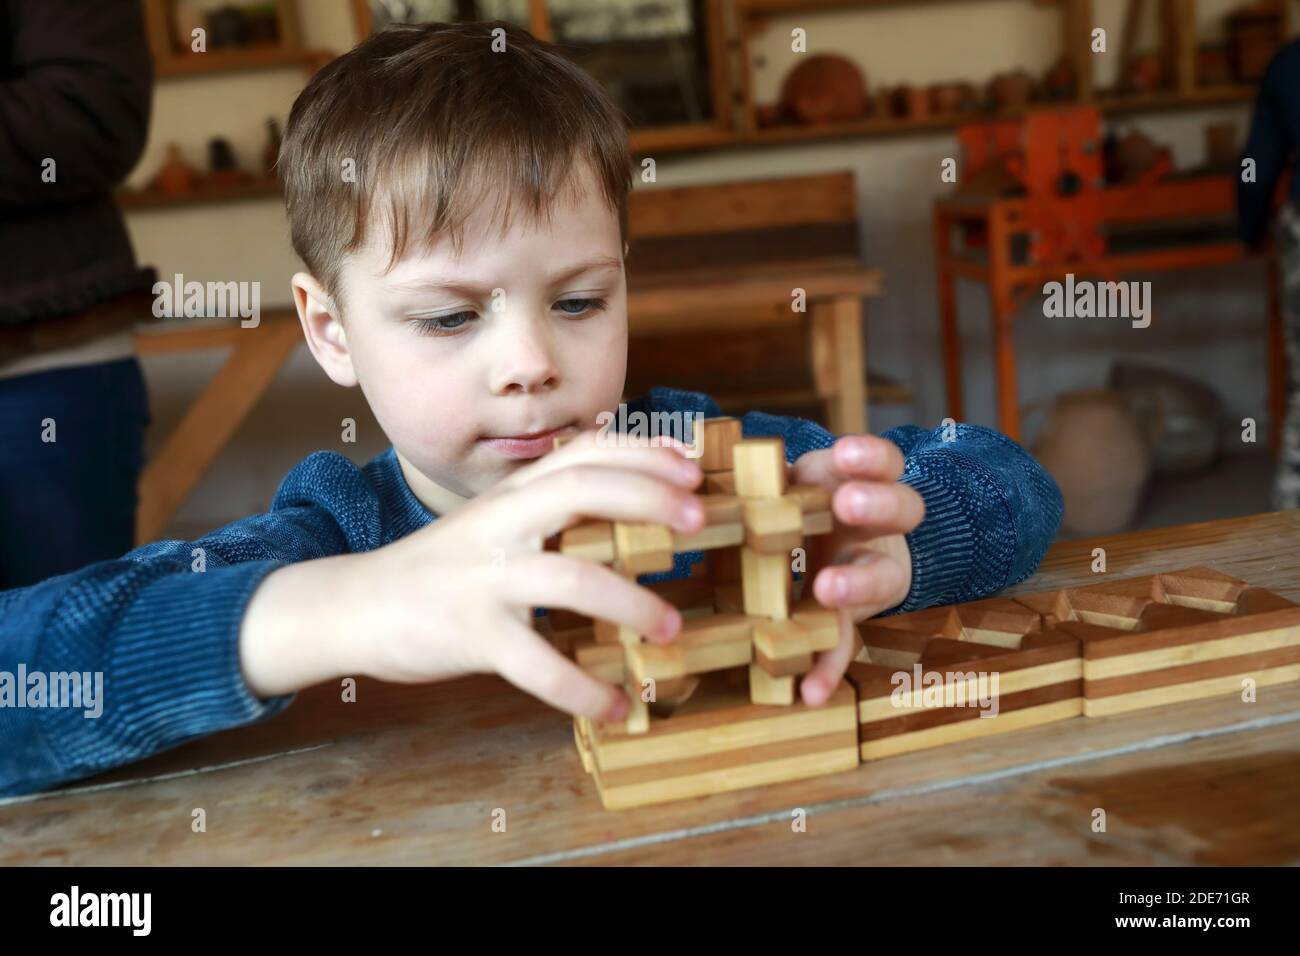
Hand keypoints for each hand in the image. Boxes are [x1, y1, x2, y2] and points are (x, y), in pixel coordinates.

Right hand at [239, 430, 705, 722]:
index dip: (643, 453)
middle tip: (702, 520)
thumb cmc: (442, 566)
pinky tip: (616, 708)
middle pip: (582, 489)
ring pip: (569, 578)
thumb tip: (627, 497)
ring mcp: (485, 577)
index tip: (692, 466)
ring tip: (672, 628)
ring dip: (631, 602)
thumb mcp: (493, 519)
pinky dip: (582, 690)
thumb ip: (547, 504)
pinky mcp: (470, 633)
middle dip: (649, 498)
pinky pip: (537, 664)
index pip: (584, 452)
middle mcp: (501, 523)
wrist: (356, 605)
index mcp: (512, 494)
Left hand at [789, 434, 923, 704]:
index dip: (868, 457)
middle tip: (846, 504)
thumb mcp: (798, 480)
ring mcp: (870, 572)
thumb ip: (765, 478)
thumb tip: (685, 462)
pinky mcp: (855, 617)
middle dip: (877, 505)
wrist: (842, 547)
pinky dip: (829, 666)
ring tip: (828, 588)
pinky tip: (811, 692)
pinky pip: (847, 641)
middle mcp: (876, 528)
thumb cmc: (806, 504)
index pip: (880, 462)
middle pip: (902, 509)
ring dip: (857, 582)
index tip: (844, 452)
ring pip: (884, 574)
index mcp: (858, 483)